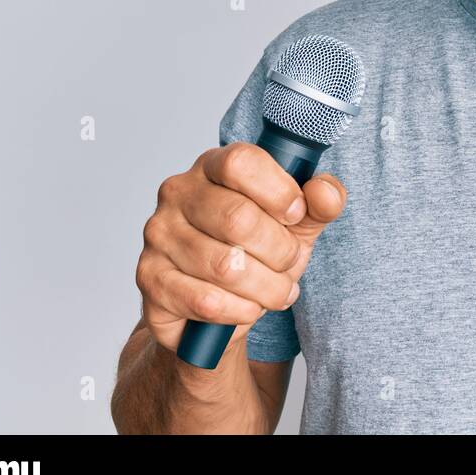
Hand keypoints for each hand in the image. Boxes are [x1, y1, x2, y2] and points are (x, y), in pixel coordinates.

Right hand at [134, 142, 346, 355]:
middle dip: (279, 251)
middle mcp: (178, 193)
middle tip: (288, 264)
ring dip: (265, 288)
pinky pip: (206, 301)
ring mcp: (159, 235)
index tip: (296, 214)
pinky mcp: (150, 278)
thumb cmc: (258, 252)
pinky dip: (240, 311)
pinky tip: (248, 308)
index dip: (278, 192)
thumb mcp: (298, 224)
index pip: (241, 163)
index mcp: (214, 165)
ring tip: (275, 291)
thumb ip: (320, 203)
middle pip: (238, 219)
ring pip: (226, 266)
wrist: (218, 307)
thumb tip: (325, 192)